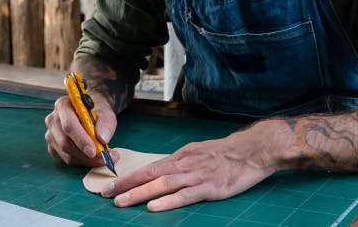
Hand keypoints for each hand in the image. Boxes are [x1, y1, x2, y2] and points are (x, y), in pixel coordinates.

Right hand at [45, 93, 117, 166]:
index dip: (80, 139)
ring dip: (85, 160)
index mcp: (63, 106)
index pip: (69, 125)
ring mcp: (51, 134)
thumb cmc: (97, 109)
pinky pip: (65, 159)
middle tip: (104, 158)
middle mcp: (53, 120)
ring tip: (104, 158)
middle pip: (65, 142)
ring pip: (65, 154)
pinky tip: (93, 158)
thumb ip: (106, 123)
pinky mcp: (52, 147)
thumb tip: (102, 139)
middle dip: (85, 154)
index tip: (93, 151)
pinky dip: (81, 162)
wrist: (90, 111)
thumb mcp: (106, 112)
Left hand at [101, 122, 279, 210]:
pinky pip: (185, 195)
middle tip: (105, 193)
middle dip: (126, 184)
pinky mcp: (210, 188)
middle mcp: (186, 164)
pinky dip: (168, 201)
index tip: (110, 184)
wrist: (252, 150)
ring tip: (121, 202)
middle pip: (151, 174)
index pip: (150, 166)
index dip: (129, 176)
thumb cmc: (227, 153)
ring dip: (140, 193)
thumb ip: (182, 162)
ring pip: (163, 184)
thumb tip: (163, 170)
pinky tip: (154, 207)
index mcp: (182, 156)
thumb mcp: (199, 152)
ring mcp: (197, 176)